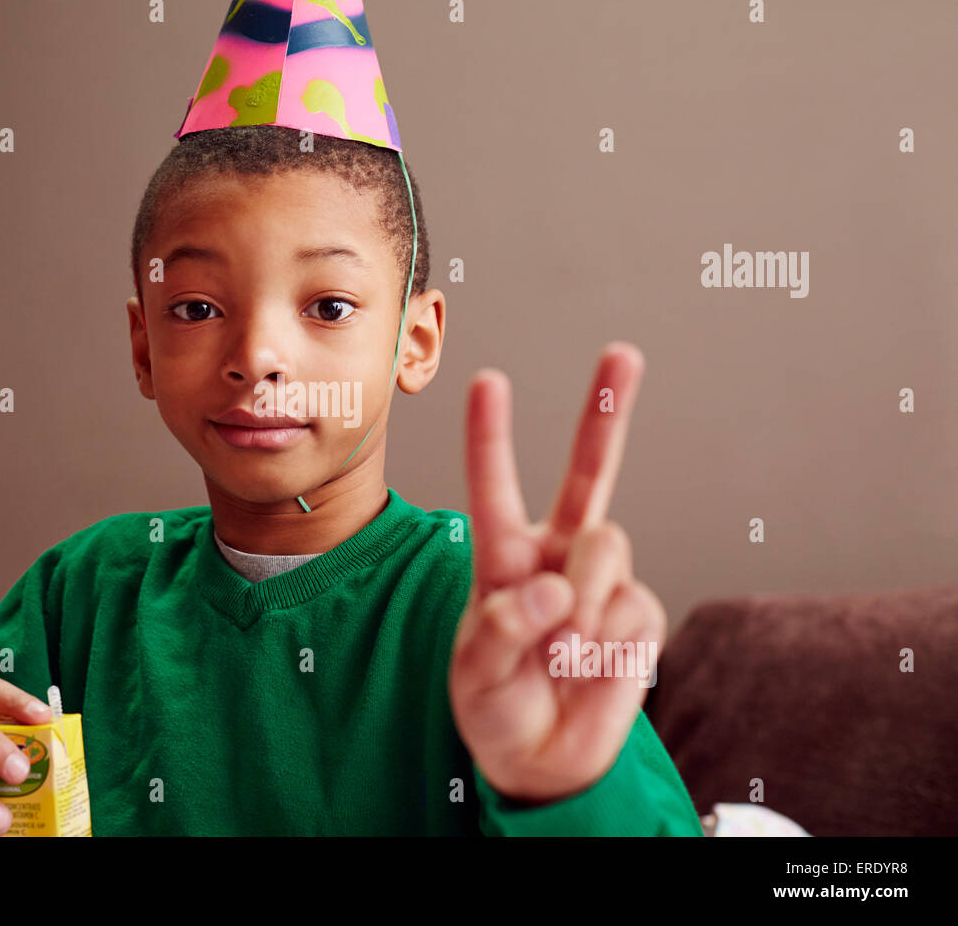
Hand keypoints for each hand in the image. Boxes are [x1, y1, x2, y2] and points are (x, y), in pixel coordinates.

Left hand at [448, 341, 666, 802]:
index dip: (491, 436)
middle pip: (588, 474)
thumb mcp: (475, 674)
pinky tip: (590, 666)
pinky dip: (611, 642)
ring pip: (609, 545)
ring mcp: (601, 584)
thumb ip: (504, 629)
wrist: (542, 759)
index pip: (495, 486)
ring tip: (563, 651)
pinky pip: (633, 607)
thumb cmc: (496, 706)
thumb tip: (553, 588)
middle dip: (606, 412)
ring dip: (585, 598)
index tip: (488, 381)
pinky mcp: (636, 616)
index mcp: (504, 557)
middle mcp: (557, 557)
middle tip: (623, 353)